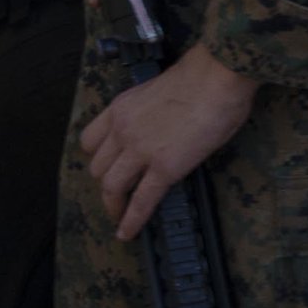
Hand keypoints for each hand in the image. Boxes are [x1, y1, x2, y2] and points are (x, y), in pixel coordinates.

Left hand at [82, 41, 256, 240]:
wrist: (217, 74)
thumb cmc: (200, 76)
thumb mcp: (156, 92)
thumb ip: (148, 114)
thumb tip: (160, 130)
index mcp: (119, 109)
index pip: (90, 140)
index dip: (96, 158)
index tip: (105, 167)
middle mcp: (122, 131)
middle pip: (98, 167)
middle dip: (105, 184)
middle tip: (116, 196)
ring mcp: (141, 151)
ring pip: (111, 187)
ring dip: (113, 206)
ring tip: (118, 219)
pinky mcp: (164, 168)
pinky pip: (141, 201)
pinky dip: (131, 221)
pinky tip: (128, 233)